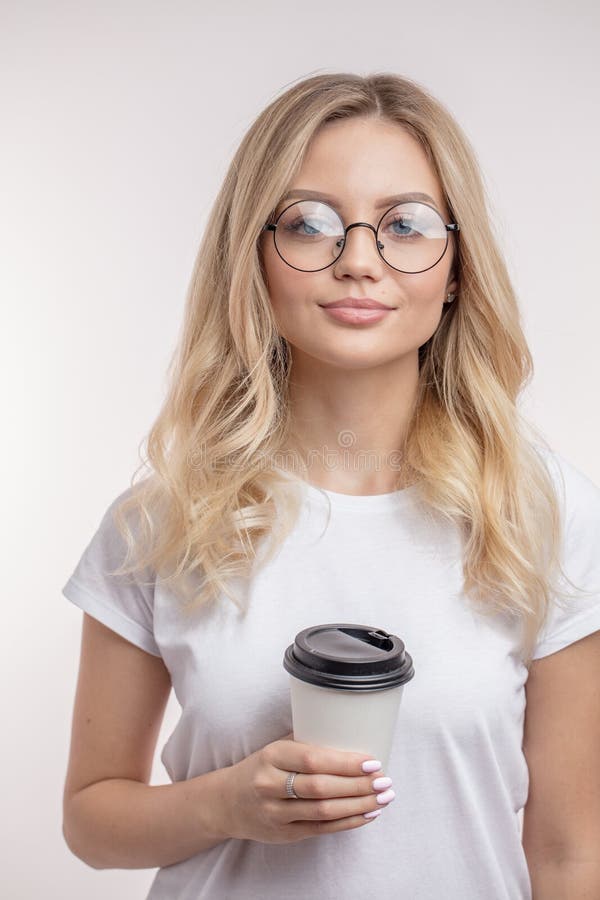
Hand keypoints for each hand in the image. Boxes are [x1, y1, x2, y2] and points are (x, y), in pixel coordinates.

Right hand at [218, 731, 394, 843]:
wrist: (227, 802)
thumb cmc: (262, 768)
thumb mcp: (276, 748)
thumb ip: (307, 742)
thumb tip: (352, 733)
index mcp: (271, 756)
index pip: (312, 760)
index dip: (344, 763)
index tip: (371, 762)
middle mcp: (270, 785)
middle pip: (321, 788)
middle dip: (358, 785)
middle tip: (384, 781)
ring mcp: (276, 813)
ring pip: (324, 811)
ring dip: (358, 805)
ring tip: (383, 798)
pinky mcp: (284, 834)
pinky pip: (322, 829)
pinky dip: (348, 822)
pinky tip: (367, 814)